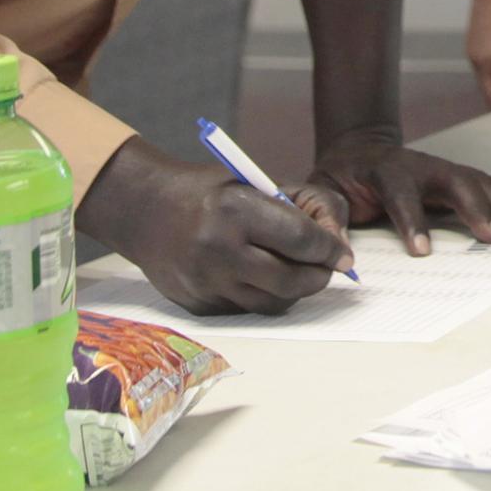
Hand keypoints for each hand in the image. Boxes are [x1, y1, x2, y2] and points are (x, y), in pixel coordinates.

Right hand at [77, 136, 351, 316]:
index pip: (300, 239)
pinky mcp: (198, 304)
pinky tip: (260, 276)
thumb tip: (339, 248)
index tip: (344, 255)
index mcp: (236, 208)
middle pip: (290, 280)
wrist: (146, 211)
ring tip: (296, 270)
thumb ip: (302, 208)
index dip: (330, 250)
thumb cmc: (211, 192)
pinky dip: (263, 295)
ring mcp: (206, 281)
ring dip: (293, 290)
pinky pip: (246, 308)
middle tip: (327, 268)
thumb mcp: (255, 182)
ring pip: (272, 302)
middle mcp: (219, 248)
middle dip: (318, 276)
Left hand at [311, 127, 490, 255]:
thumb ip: (328, 216)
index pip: (401, 194)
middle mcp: (419, 166)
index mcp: (383, 171)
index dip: (412, 222)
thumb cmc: (340, 177)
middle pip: (452, 182)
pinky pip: (486, 182)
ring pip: (475, 181)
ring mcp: (440, 168)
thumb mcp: (322, 193)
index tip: (423, 252)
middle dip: (476, 209)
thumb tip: (336, 249)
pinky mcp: (453, 174)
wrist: (357, 150)